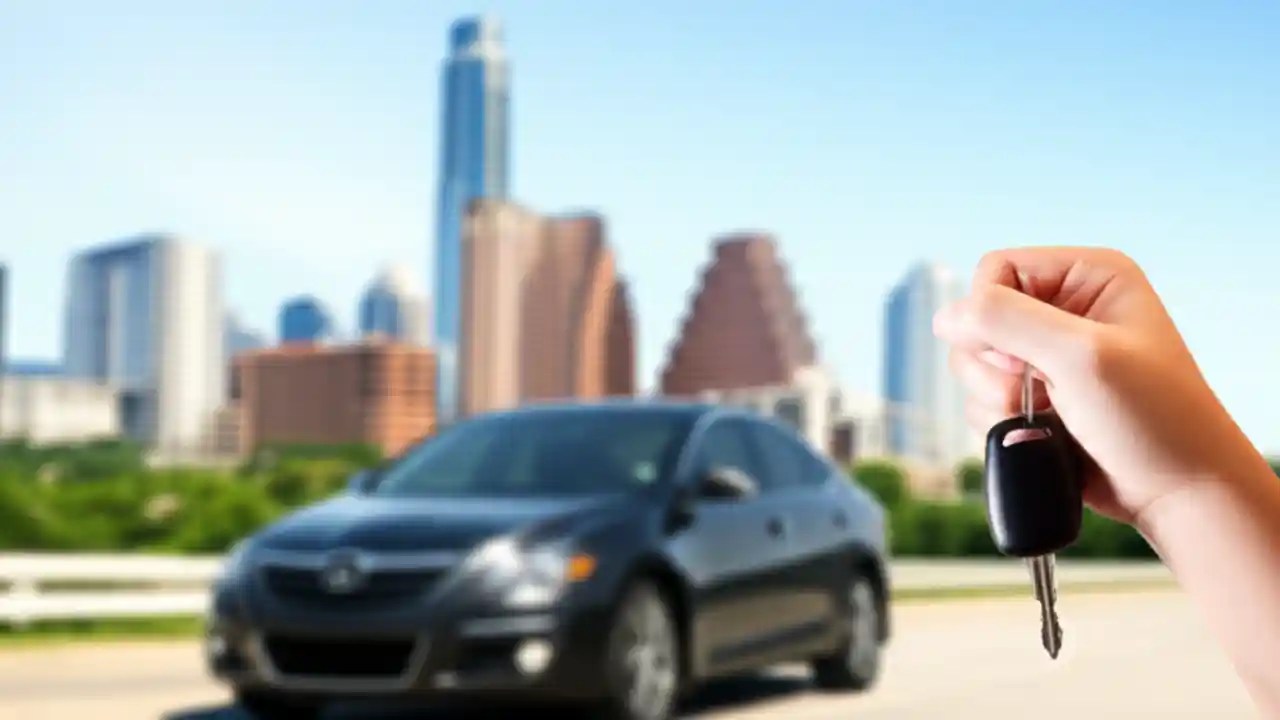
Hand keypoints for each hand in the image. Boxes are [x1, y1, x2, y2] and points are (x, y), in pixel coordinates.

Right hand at [933, 247, 1247, 524]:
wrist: (1180, 493)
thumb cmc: (1152, 419)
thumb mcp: (1079, 356)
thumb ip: (1006, 322)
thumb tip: (944, 316)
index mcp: (1088, 277)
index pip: (996, 269)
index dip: (988, 311)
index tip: (1020, 357)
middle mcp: (1066, 309)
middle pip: (977, 319)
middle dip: (992, 365)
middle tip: (1037, 391)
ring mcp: (1049, 356)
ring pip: (973, 363)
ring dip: (995, 398)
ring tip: (1045, 418)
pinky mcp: (1038, 397)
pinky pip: (983, 399)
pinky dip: (1000, 420)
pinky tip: (1041, 434)